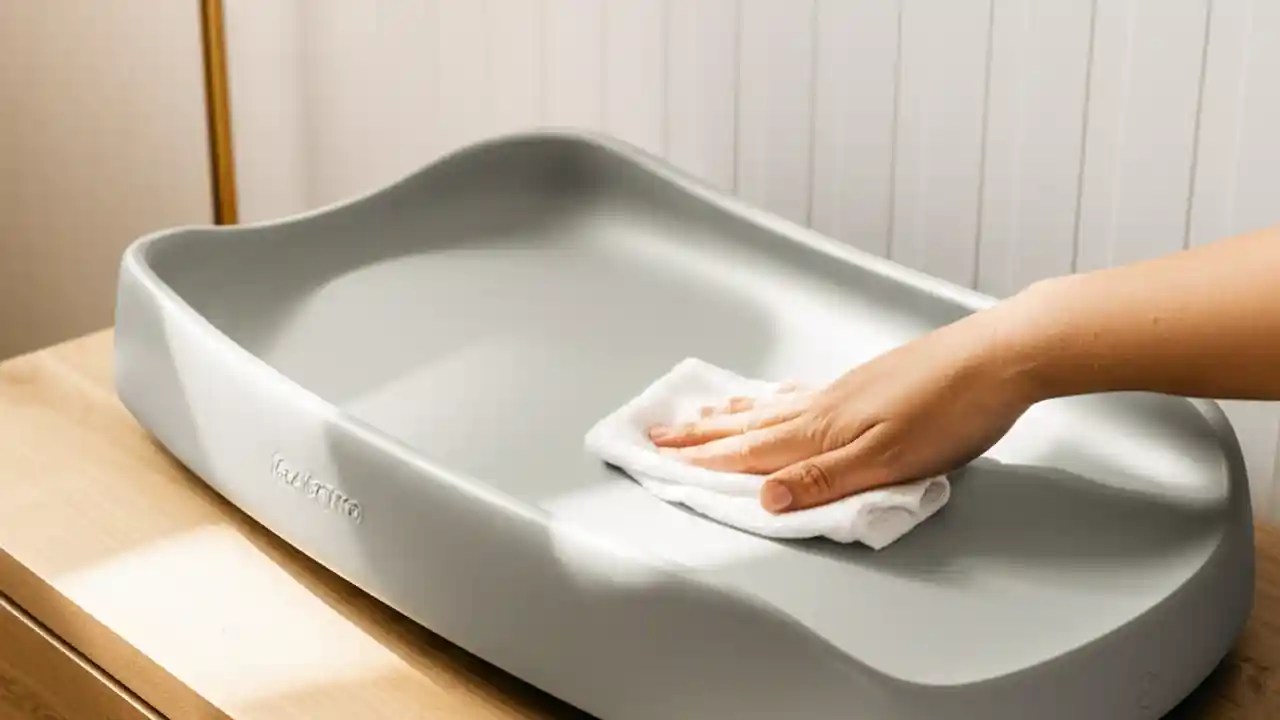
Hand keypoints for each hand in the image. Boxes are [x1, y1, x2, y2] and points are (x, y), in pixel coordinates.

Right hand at [648, 307, 1038, 512]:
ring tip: (702, 414)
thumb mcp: (889, 460)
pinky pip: (799, 393)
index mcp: (823, 431)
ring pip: (772, 406)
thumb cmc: (952, 412)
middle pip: (750, 425)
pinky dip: (771, 399)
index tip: (660, 460)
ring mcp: (844, 391)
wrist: (999, 356)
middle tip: (658, 433)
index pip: (751, 453)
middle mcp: (824, 407)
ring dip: (731, 415)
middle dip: (702, 435)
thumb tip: (764, 498)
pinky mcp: (867, 381)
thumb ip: (825, 480)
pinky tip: (775, 397)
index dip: (705, 461)